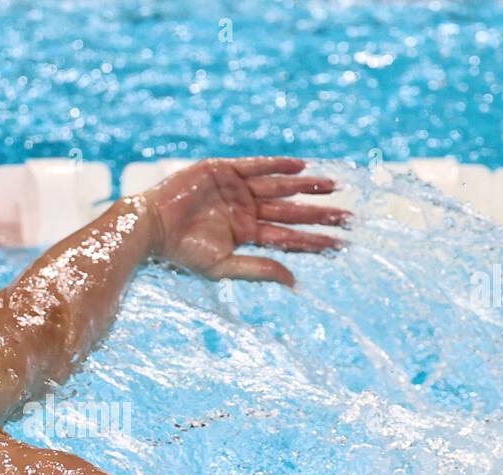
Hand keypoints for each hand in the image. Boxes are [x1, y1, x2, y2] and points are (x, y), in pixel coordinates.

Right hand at [141, 156, 348, 287]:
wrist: (151, 227)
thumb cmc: (182, 253)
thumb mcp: (223, 266)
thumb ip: (259, 270)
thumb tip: (295, 281)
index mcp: (247, 234)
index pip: (289, 237)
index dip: (315, 240)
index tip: (342, 244)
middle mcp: (246, 210)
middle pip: (291, 211)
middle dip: (320, 214)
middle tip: (350, 216)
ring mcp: (236, 189)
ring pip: (280, 187)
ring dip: (307, 187)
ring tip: (334, 187)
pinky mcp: (223, 170)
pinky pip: (256, 165)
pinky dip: (278, 164)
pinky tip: (302, 166)